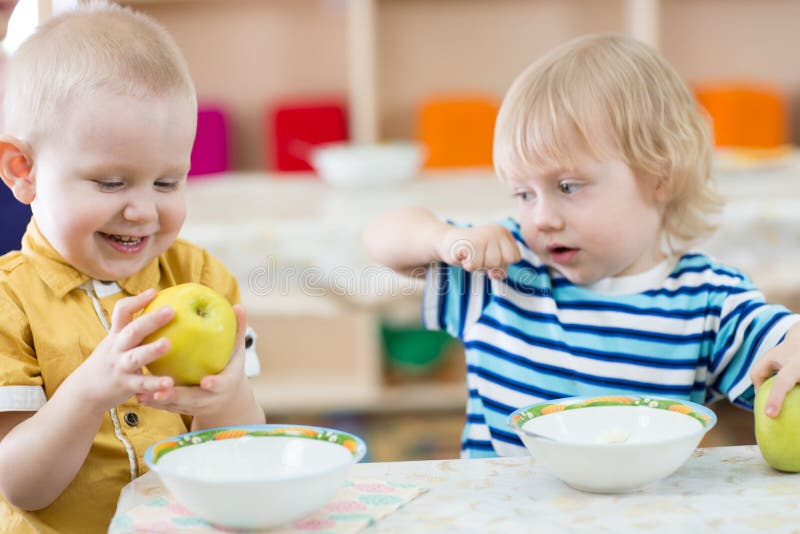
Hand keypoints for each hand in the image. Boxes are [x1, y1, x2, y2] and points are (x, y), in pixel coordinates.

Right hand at [62, 289, 175, 414]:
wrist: (83, 392)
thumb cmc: (108, 362)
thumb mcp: (115, 342)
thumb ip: (134, 329)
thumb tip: (161, 309)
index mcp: (117, 335)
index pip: (122, 312)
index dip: (137, 301)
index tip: (154, 292)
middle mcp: (117, 348)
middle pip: (132, 331)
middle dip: (151, 320)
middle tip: (171, 310)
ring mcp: (120, 367)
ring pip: (136, 357)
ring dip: (151, 350)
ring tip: (167, 344)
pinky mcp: (125, 385)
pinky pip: (141, 384)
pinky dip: (155, 384)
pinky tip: (169, 383)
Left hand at [136, 305, 251, 419]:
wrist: (227, 399)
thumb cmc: (230, 368)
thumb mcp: (238, 351)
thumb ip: (238, 330)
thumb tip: (238, 305)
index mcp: (226, 384)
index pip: (221, 385)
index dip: (214, 384)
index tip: (206, 382)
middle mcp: (209, 399)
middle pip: (192, 400)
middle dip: (175, 396)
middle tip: (160, 391)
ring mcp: (194, 407)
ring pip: (175, 406)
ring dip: (159, 402)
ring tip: (142, 393)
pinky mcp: (182, 409)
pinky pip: (166, 407)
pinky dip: (153, 402)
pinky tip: (138, 394)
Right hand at [437, 224, 520, 279]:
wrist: (447, 242)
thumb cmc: (472, 252)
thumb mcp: (492, 259)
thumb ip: (501, 268)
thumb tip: (496, 275)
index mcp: (504, 233)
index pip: (514, 257)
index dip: (502, 262)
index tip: (488, 254)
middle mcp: (496, 231)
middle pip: (502, 262)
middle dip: (489, 264)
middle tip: (478, 255)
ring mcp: (482, 236)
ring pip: (490, 264)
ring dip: (478, 265)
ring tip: (471, 255)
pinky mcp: (468, 243)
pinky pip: (474, 266)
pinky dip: (467, 265)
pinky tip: (463, 255)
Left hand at [750, 324, 799, 416]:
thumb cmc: (787, 353)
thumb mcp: (770, 358)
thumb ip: (758, 373)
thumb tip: (758, 396)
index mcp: (794, 366)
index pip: (782, 383)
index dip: (776, 399)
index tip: (770, 415)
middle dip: (797, 411)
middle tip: (775, 417)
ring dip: (798, 414)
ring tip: (794, 428)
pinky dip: (799, 413)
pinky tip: (796, 423)